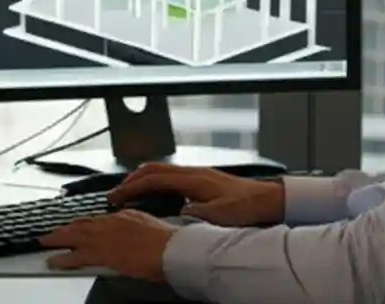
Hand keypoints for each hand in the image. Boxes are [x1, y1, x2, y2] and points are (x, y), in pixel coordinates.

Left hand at [40, 209, 176, 281]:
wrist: (172, 250)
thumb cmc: (169, 244)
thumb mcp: (153, 230)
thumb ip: (139, 232)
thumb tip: (135, 240)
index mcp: (126, 215)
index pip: (99, 219)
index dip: (85, 223)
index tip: (78, 225)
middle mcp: (112, 222)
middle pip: (82, 224)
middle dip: (67, 228)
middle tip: (53, 232)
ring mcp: (105, 237)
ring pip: (74, 236)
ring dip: (58, 239)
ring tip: (45, 242)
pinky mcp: (101, 253)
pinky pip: (76, 256)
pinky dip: (62, 258)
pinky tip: (52, 261)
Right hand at [108, 162, 284, 226]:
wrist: (267, 199)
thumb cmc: (247, 206)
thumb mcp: (219, 215)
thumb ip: (196, 214)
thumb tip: (177, 214)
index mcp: (194, 179)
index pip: (155, 178)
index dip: (133, 187)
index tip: (118, 196)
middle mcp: (194, 172)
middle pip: (154, 169)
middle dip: (132, 180)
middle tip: (117, 193)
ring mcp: (198, 174)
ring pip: (162, 171)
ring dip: (143, 180)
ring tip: (130, 192)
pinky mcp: (202, 180)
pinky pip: (171, 176)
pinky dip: (156, 182)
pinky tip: (155, 194)